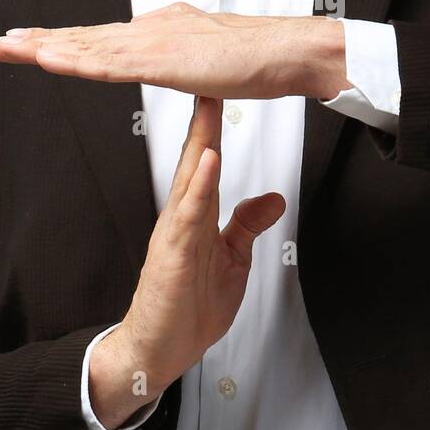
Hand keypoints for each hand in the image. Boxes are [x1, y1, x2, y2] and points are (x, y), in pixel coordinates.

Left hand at [0, 1, 349, 100]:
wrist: (286, 51)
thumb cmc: (259, 58)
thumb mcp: (208, 59)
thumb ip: (183, 58)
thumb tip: (171, 61)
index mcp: (162, 28)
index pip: (103, 38)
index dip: (65, 41)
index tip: (32, 44)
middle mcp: (152, 28)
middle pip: (85, 36)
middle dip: (39, 40)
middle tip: (0, 43)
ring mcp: (155, 41)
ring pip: (88, 46)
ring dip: (44, 47)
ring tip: (8, 48)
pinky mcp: (163, 59)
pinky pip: (109, 63)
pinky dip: (74, 61)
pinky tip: (48, 59)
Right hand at [90, 95, 284, 423]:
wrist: (158, 350)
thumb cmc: (187, 309)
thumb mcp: (231, 262)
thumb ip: (246, 227)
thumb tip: (272, 198)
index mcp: (195, 217)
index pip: (206, 163)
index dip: (213, 128)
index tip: (220, 91)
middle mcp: (182, 219)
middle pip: (194, 161)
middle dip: (203, 120)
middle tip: (209, 79)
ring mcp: (174, 235)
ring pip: (189, 181)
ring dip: (201, 143)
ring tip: (209, 109)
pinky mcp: (171, 256)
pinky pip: (187, 216)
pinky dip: (198, 187)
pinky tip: (209, 164)